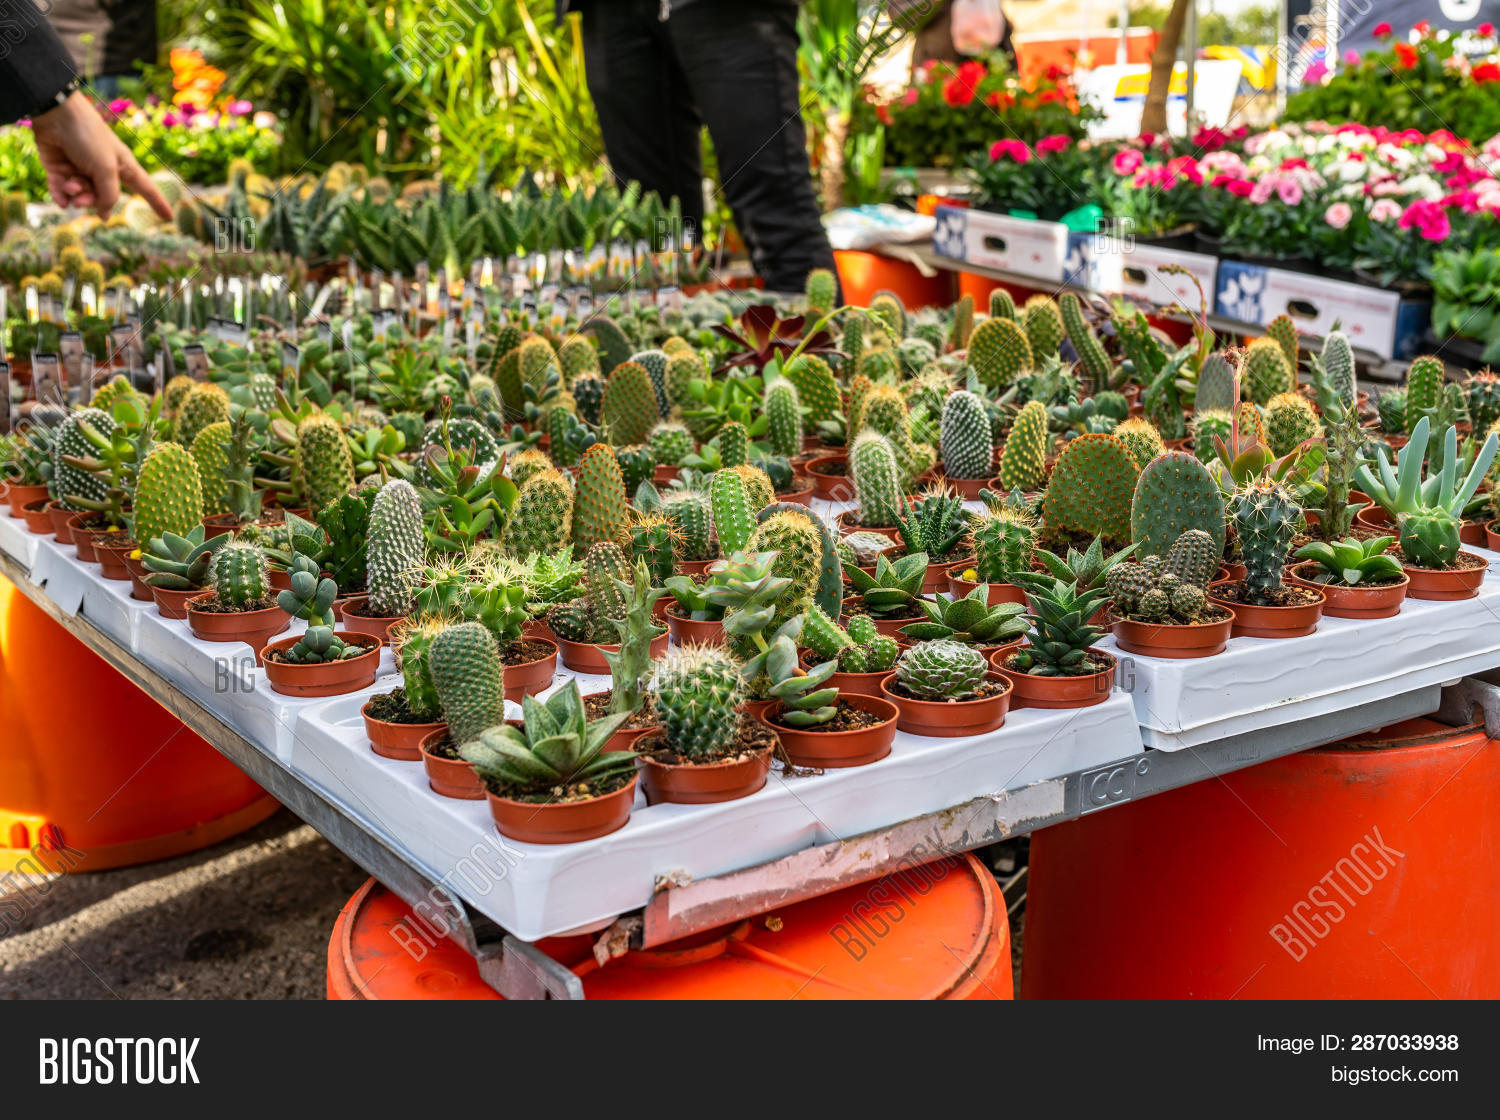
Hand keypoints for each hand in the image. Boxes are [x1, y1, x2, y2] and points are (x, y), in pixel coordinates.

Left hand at [29, 92, 171, 219]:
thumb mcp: (106, 168)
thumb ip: (109, 195)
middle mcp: (103, 169)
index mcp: (123, 166)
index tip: (168, 217)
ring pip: (81, 194)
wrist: (55, 115)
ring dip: (75, 194)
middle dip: (91, 200)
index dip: (157, 202)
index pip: (145, 188)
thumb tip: (104, 214)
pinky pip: (62, 190)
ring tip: (70, 187)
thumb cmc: (88, 137)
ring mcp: (81, 168)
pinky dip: (61, 196)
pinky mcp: (60, 167)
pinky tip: (62, 200)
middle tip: (80, 200)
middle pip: (103, 197)